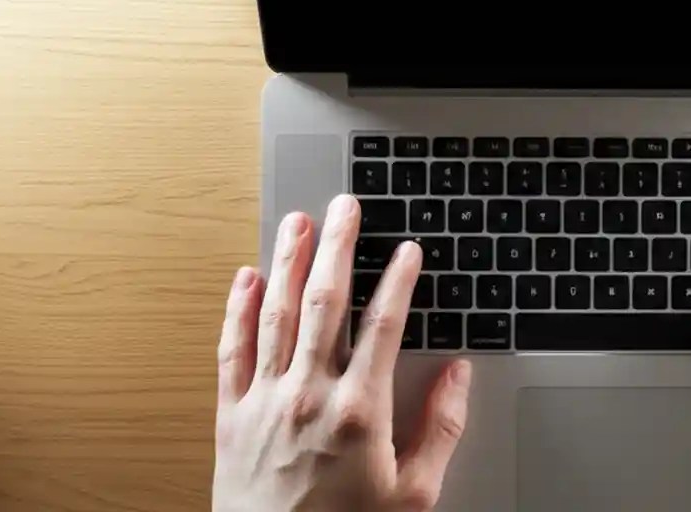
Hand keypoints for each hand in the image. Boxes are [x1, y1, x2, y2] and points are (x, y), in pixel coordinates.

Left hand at [213, 194, 470, 510]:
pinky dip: (238, 310)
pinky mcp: (231, 417)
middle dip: (338, 248)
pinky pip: (231, 351)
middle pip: (325, 304)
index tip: (407, 251)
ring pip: (277, 315)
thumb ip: (442, 429)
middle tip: (345, 207)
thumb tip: (458, 377)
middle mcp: (309, 396)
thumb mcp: (415, 494)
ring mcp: (265, 403)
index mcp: (359, 412)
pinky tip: (247, 278)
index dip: (398, 280)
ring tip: (298, 222)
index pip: (383, 326)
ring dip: (289, 262)